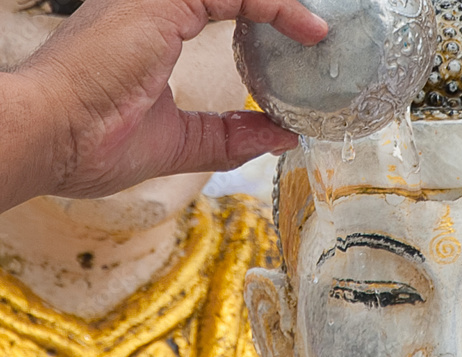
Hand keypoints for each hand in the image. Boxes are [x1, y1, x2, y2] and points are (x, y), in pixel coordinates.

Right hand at [1, 0, 326, 208]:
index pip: (219, 6)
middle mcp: (151, 5)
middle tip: (318, 28)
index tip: (306, 42)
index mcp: (149, 29)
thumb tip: (281, 135)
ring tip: (318, 26)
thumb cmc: (90, 143)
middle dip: (273, 6)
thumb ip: (230, 134)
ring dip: (280, 3)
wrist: (48, 138)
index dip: (265, 17)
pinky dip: (278, 7)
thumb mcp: (181, 142)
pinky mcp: (160, 0)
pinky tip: (309, 30)